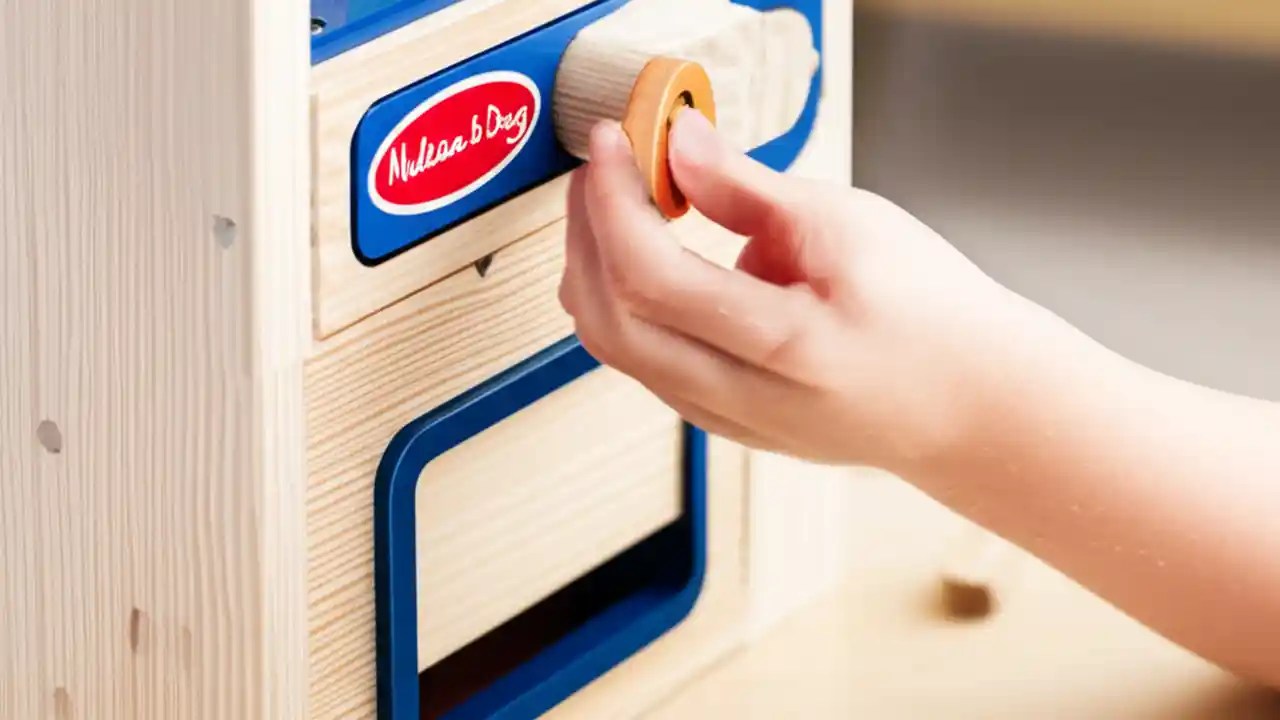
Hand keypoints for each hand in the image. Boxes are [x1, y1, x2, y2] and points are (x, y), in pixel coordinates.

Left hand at [559, 110, 1031, 471]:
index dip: (611, 204)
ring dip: (595, 269)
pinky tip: (647, 255)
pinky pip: (643, 362)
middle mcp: (744, 399)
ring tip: (617, 202)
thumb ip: (750, 188)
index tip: (610, 144)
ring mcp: (727, 421)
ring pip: (617, 350)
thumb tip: (677, 143)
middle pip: (611, 323)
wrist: (969, 404)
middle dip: (584, 234)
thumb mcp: (851, 225)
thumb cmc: (930, 315)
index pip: (650, 280)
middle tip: (600, 168)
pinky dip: (623, 302)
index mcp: (784, 347)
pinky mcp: (721, 422)